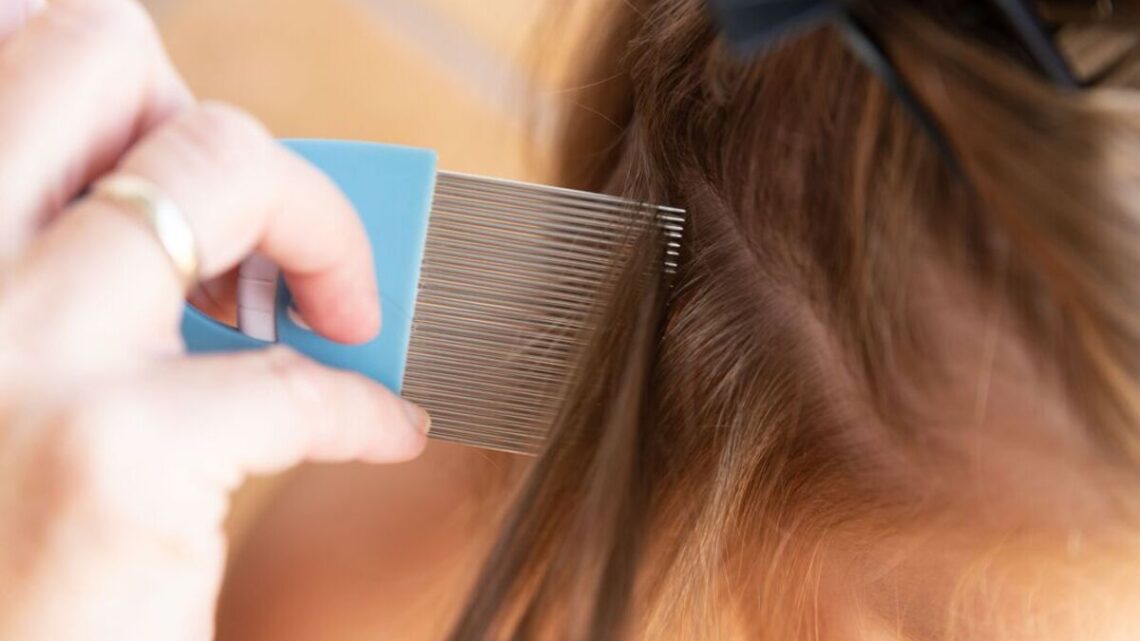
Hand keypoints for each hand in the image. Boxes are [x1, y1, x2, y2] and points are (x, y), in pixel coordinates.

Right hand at [0, 1, 428, 639]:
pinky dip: (368, 404)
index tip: (185, 177)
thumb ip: (59, 271)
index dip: (126, 101)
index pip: (13, 54)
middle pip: (100, 55)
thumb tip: (193, 193)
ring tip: (342, 312)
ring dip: (323, 228)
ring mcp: (8, 358)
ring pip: (225, 161)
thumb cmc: (4, 547)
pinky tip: (382, 433)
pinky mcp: (111, 465)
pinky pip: (304, 372)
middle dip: (221, 132)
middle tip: (265, 237)